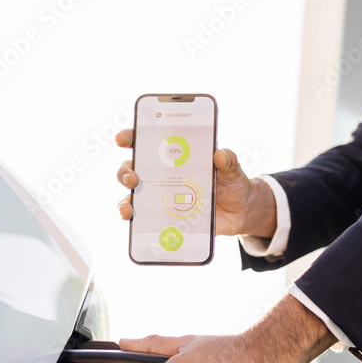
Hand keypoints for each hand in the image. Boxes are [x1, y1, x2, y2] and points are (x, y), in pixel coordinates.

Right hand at [114, 130, 275, 237]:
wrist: (240, 212)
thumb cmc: (232, 183)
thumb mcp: (233, 170)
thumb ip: (228, 161)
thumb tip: (221, 154)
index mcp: (175, 155)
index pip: (146, 140)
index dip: (131, 137)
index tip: (122, 139)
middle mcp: (162, 174)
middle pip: (132, 169)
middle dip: (125, 172)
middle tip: (133, 178)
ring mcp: (161, 197)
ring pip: (132, 197)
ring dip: (125, 202)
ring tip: (128, 208)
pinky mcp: (165, 217)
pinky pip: (145, 221)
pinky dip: (137, 223)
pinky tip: (137, 225)